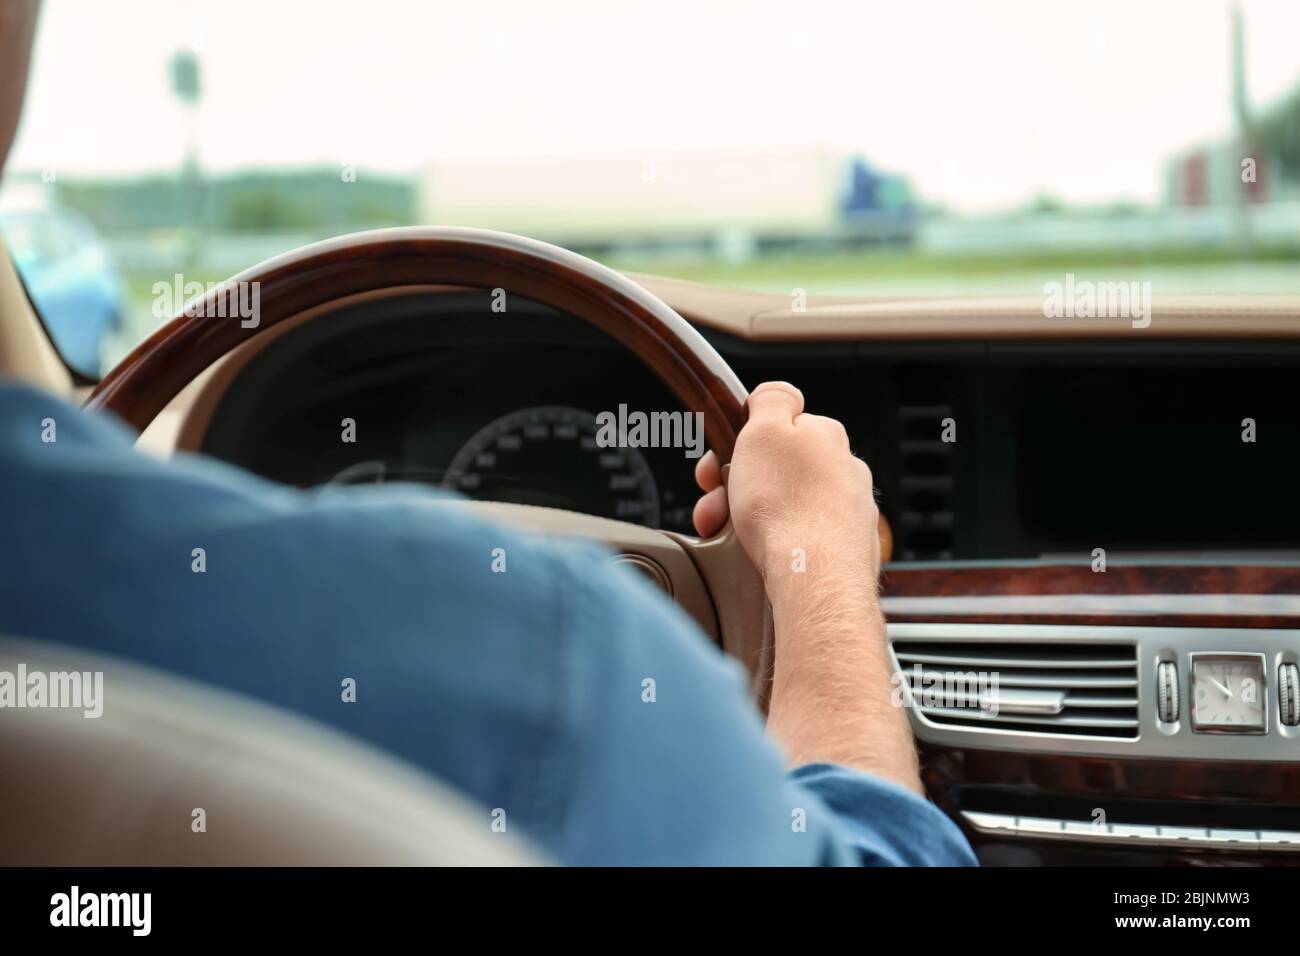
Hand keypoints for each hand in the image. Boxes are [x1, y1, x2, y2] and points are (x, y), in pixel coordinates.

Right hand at [693, 381, 880, 591]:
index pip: (775, 428)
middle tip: (715, 506)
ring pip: (786, 506)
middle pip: (777, 470)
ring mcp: (849, 512)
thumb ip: (771, 398)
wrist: (813, 577)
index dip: (738, 445)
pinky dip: (777, 544)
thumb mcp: (765, 429)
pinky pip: (801, 539)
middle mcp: (845, 470)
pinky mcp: (846, 550)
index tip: (716, 466)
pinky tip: (764, 554)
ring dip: (750, 517)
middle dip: (738, 486)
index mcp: (826, 436)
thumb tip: (778, 390)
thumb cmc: (788, 508)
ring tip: (731, 535)